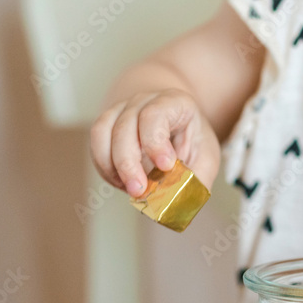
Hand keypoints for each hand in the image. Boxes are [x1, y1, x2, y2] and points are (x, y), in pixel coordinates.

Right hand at [90, 89, 220, 197]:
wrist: (174, 123)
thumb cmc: (190, 140)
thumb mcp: (206, 158)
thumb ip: (197, 180)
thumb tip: (180, 202)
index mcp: (175, 103)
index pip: (156, 114)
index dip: (155, 141)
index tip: (165, 166)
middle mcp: (145, 100)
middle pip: (126, 125)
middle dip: (129, 162)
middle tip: (138, 190)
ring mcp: (122, 108)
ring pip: (104, 130)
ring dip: (111, 164)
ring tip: (128, 188)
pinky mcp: (107, 122)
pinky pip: (96, 142)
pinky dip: (103, 165)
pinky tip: (119, 181)